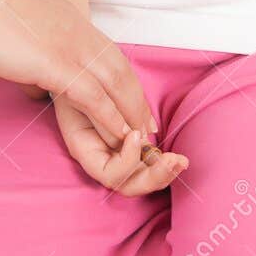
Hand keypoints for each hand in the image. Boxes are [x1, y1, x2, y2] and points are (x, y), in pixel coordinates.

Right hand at [0, 0, 156, 142]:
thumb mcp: (16, 27)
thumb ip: (32, 46)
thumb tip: (33, 77)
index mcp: (65, 16)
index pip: (105, 49)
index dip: (123, 76)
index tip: (133, 98)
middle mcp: (74, 27)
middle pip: (117, 65)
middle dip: (136, 96)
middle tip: (149, 123)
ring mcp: (67, 44)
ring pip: (112, 81)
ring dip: (131, 110)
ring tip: (142, 136)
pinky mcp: (54, 63)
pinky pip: (92, 95)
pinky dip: (110, 116)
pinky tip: (120, 134)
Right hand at [53, 92, 187, 194]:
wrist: (74, 71)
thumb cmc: (74, 80)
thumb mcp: (86, 92)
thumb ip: (109, 115)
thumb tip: (141, 135)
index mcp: (85, 149)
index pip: (109, 174)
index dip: (127, 161)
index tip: (135, 135)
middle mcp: (102, 157)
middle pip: (129, 184)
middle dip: (154, 177)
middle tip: (174, 161)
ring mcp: (117, 153)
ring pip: (140, 177)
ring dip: (163, 172)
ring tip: (181, 161)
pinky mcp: (130, 144)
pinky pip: (146, 161)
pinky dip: (162, 161)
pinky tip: (176, 156)